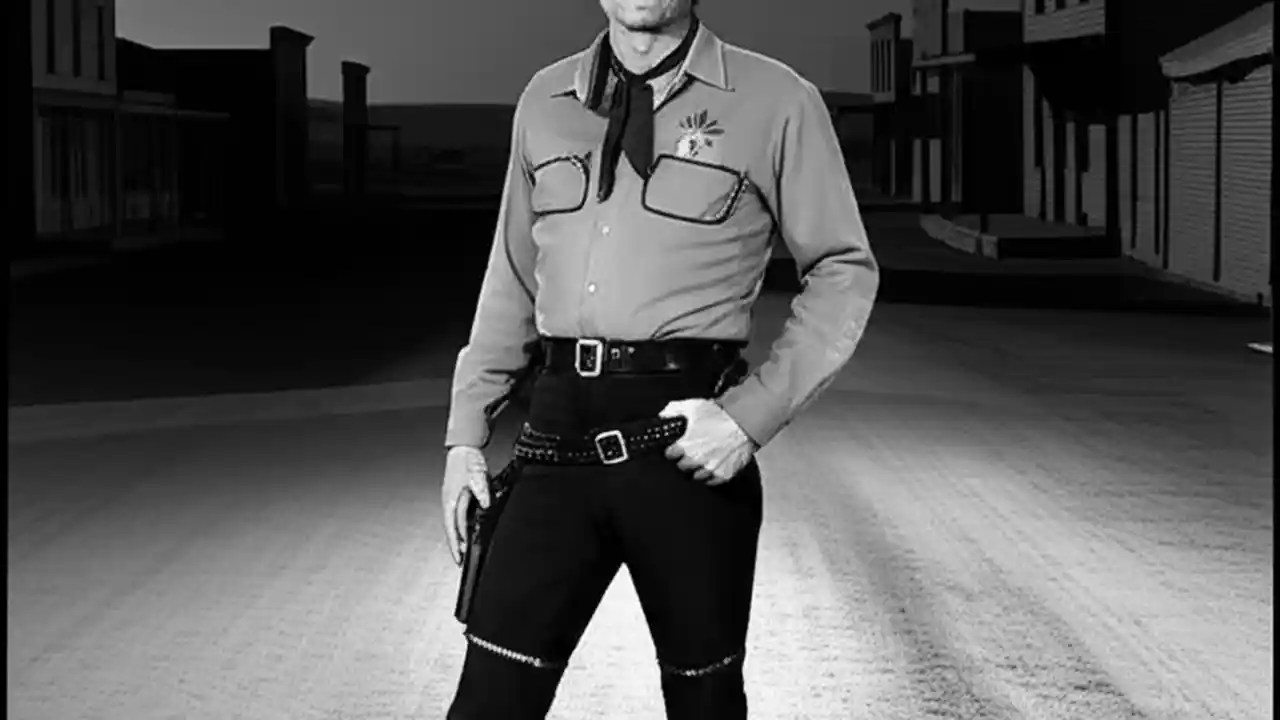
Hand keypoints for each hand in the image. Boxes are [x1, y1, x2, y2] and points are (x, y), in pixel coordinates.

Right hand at [442, 446, 490, 565]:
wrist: (463, 448)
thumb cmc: (467, 461)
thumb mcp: (478, 476)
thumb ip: (482, 491)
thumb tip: (485, 505)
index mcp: (450, 500)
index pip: (453, 528)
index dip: (456, 543)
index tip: (459, 557)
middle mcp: (448, 502)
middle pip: (450, 528)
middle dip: (455, 545)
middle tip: (459, 559)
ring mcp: (450, 498)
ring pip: (452, 523)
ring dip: (457, 536)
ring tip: (462, 548)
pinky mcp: (454, 495)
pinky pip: (456, 515)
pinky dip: (459, 525)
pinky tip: (465, 528)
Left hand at [659, 399, 756, 485]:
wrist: (743, 422)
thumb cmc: (719, 414)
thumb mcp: (691, 406)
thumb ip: (672, 411)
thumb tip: (662, 417)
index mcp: (683, 445)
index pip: (669, 455)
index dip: (672, 450)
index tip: (676, 448)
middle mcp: (694, 460)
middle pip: (682, 467)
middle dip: (685, 460)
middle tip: (691, 453)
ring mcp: (709, 469)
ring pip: (696, 476)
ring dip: (698, 469)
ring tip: (703, 460)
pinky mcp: (723, 475)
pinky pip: (712, 481)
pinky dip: (712, 475)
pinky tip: (714, 465)